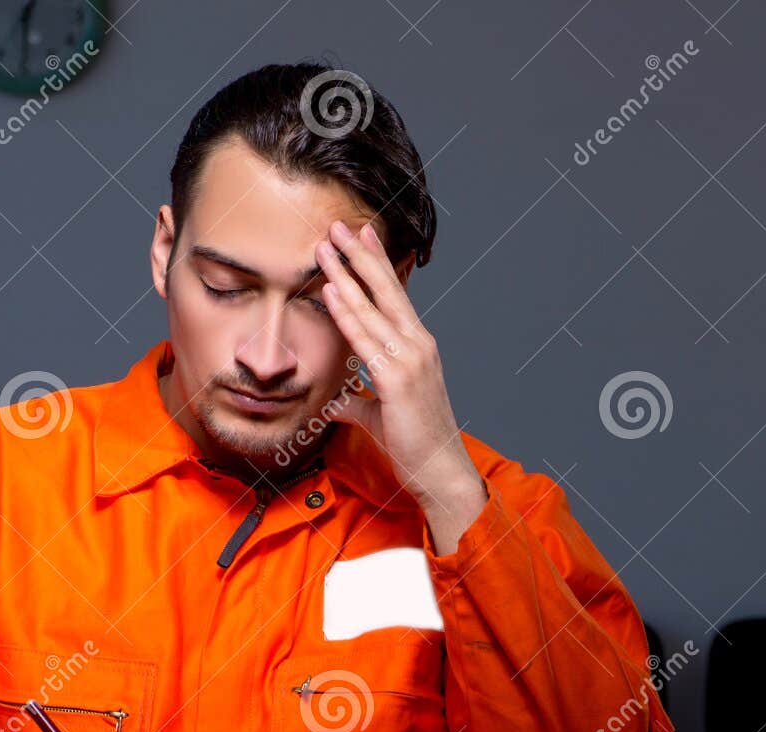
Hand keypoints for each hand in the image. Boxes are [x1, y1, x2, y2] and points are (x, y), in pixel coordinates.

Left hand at [318, 219, 486, 551]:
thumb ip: (359, 402)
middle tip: (339, 223)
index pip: (394, 296)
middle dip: (360, 254)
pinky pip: (366, 339)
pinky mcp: (398, 379)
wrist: (440, 472)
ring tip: (325, 247)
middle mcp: (417, 345)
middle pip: (385, 289)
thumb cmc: (415, 445)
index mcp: (417, 348)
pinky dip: (348, 313)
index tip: (360, 236)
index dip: (376, 264)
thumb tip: (338, 402)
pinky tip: (332, 291)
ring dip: (346, 275)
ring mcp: (410, 359)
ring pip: (372, 308)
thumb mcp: (381, 416)